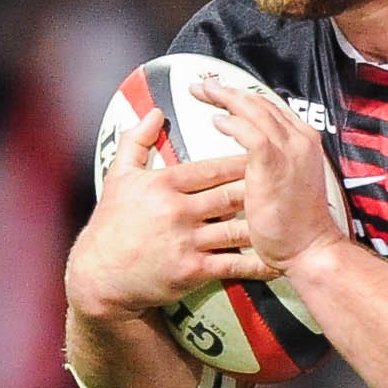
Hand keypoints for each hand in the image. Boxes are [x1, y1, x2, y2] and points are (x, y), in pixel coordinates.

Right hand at [65, 103, 270, 321]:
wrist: (99, 275)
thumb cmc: (111, 225)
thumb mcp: (117, 176)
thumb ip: (137, 140)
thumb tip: (155, 112)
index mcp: (164, 185)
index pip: (210, 168)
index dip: (240, 161)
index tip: (263, 156)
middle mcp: (177, 211)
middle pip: (229, 194)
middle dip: (260, 188)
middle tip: (287, 182)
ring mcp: (186, 242)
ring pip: (235, 229)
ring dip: (263, 224)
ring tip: (289, 218)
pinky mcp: (191, 270)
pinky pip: (231, 265)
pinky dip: (256, 263)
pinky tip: (275, 258)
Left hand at [194, 76, 348, 275]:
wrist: (309, 248)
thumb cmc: (296, 226)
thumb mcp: (289, 184)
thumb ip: (273, 165)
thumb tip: (249, 159)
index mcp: (303, 143)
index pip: (270, 109)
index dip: (244, 98)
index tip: (223, 94)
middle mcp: (299, 140)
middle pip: (260, 103)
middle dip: (229, 91)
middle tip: (204, 85)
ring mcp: (289, 150)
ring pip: (254, 111)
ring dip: (225, 98)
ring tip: (202, 91)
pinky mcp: (275, 163)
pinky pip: (250, 133)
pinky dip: (233, 123)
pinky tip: (216, 121)